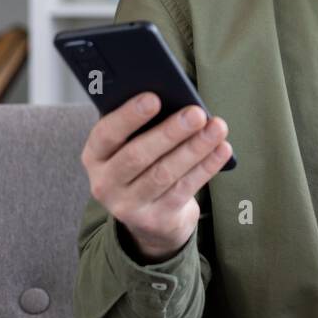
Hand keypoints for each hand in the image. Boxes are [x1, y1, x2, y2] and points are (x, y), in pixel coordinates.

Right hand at [81, 93, 232, 262]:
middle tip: (196, 113)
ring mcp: (128, 205)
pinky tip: (223, 149)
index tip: (154, 98)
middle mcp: (105, 183)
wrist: (149, 217)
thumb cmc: (145, 162)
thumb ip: (143, 125)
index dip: (128, 116)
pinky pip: (184, 189)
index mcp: (95, 156)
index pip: (106, 134)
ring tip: (217, 127)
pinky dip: (206, 167)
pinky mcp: (156, 219)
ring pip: (164, 174)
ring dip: (194, 148)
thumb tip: (177, 101)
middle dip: (170, 132)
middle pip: (137, 156)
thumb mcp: (133, 144)